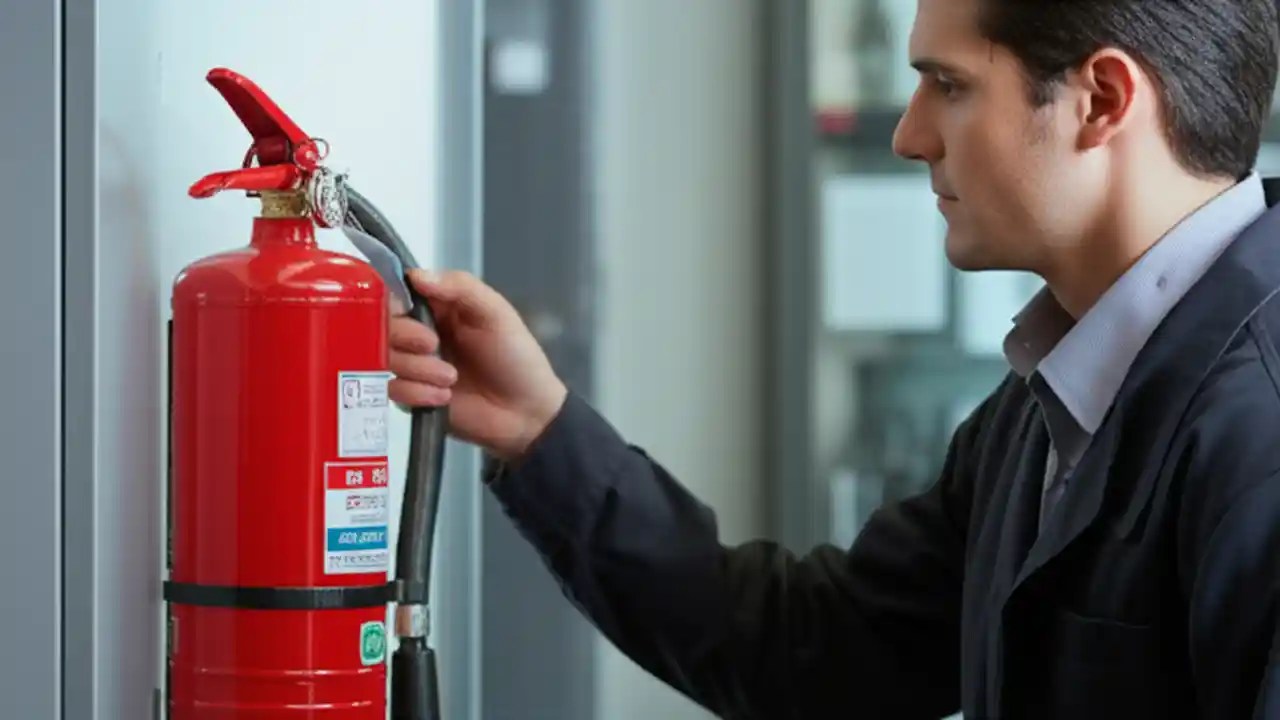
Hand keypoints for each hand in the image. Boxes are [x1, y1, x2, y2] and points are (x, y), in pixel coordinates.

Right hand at [388, 269, 567, 461]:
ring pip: (385, 359)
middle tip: (432, 346)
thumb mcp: (495, 313)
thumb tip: (415, 275)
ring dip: (417, 369)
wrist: (525, 413)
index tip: (404, 309)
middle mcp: (419, 333)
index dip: (392, 300)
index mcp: (438, 306)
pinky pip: (392, 390)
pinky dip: (417, 393)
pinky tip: (444, 398)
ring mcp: (413, 366)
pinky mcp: (411, 396)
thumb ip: (459, 287)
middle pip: (383, 326)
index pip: (396, 293)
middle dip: (405, 336)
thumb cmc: (515, 357)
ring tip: (450, 379)